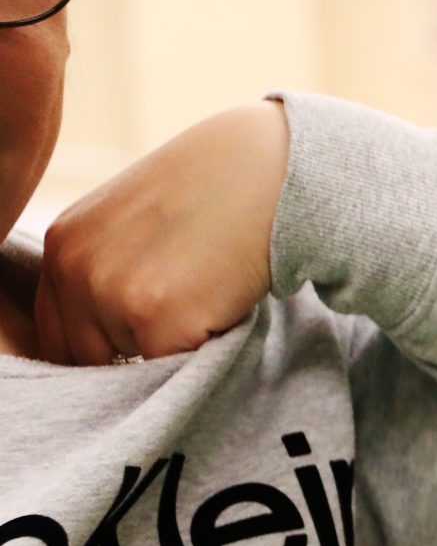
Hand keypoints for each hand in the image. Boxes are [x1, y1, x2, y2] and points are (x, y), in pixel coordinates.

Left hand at [35, 101, 290, 366]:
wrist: (270, 176)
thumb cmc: (217, 196)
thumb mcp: (133, 222)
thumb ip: (106, 268)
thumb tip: (109, 332)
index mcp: (63, 243)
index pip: (57, 329)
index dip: (100, 343)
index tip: (140, 339)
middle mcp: (75, 268)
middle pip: (87, 356)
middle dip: (131, 350)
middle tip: (182, 319)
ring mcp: (112, 293)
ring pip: (133, 365)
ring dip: (167, 351)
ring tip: (203, 303)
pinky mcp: (158, 317)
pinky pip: (173, 370)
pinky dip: (201, 354)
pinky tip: (222, 310)